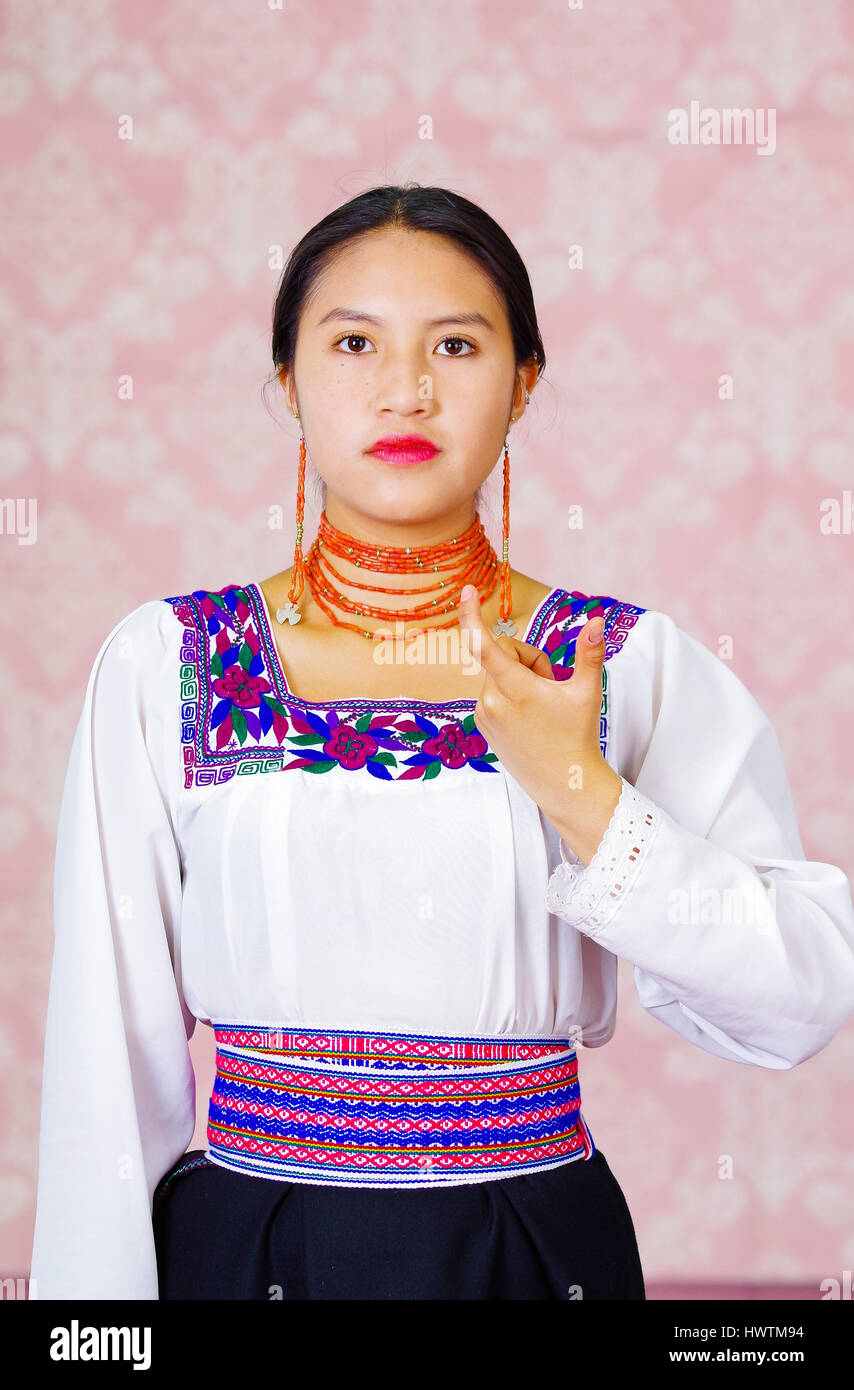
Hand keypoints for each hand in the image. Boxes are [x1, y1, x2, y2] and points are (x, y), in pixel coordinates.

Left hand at [457, 584, 622, 861]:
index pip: (486, 645)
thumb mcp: (588, 692)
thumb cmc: (578, 736)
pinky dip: (508, 694)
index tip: (466, 590)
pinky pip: (491, 691)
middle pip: (503, 653)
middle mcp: (493, 701)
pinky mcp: (481, 724)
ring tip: (540, 706)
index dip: (473, 615)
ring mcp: (484, 714)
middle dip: (526, 659)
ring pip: (497, 673)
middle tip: (551, 685)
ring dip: (518, 678)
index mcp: (517, 690)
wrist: (563, 783)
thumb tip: (596, 620)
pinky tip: (528, 717)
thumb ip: (589, 653)